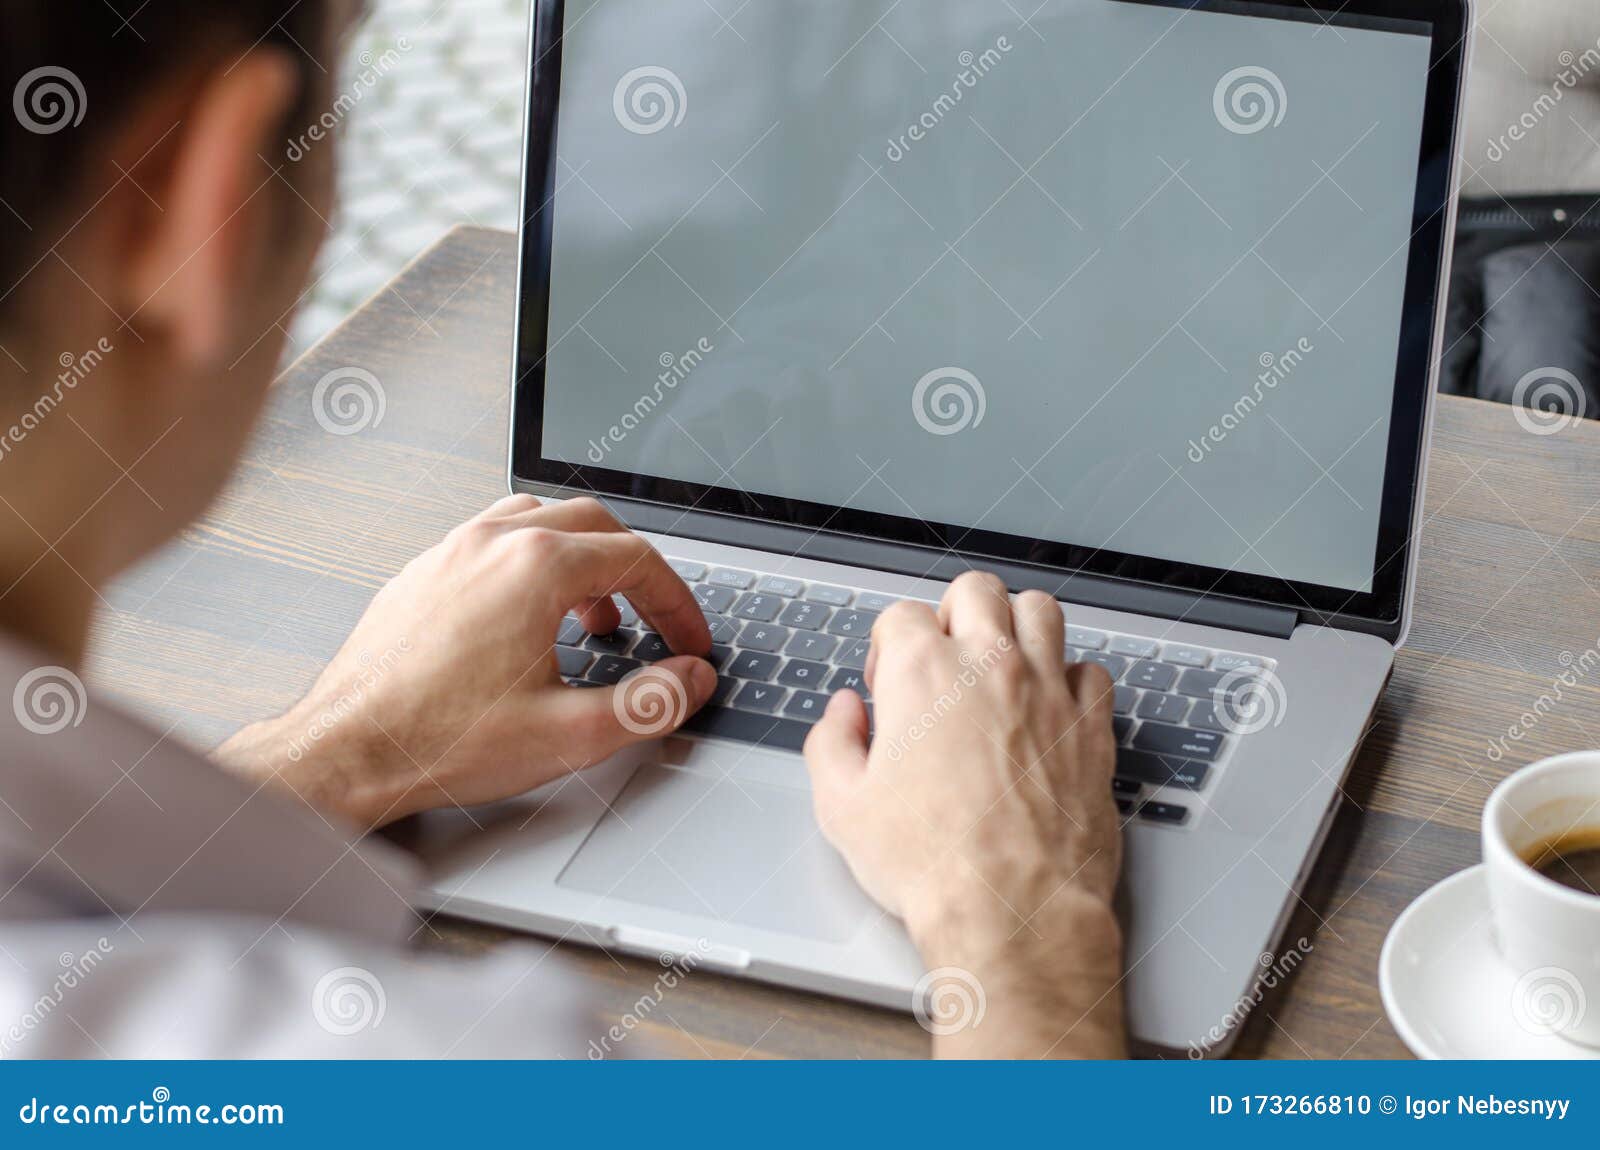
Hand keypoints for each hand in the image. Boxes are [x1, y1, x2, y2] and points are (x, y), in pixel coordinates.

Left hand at [215, 495, 714, 827]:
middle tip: (656, 621)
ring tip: (596, 618)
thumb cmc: (437, 741)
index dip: (678, 604)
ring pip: (540, 522)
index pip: (636, 560)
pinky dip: (533, 566)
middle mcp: (489, 543)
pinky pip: (492, 542)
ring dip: (583, 562)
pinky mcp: (421, 574)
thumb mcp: (569, 734)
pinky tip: (531, 619)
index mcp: (533, 567)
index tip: (688, 642)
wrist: (346, 753)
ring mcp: (449, 552)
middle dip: (637, 573)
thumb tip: (690, 681)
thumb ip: (648, 704)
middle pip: (593, 524)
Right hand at [803, 572, 1125, 1057]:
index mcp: (923, 674)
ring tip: (1001, 664)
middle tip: (945, 659)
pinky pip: (1091, 672)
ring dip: (1017, 627)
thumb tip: (842, 715)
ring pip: (1041, 611)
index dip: (888, 648)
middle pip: (975, 591)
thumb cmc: (933, 864)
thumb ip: (832, 743)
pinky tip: (1050, 707)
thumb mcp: (842, 808)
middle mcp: (990, 667)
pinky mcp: (1091, 728)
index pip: (903, 615)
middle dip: (954, 613)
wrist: (1013, 909)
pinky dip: (1071, 679)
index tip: (888, 685)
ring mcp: (1048, 692)